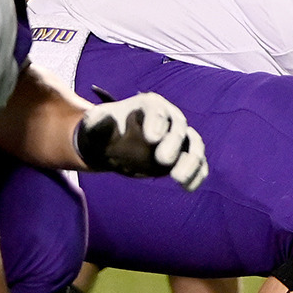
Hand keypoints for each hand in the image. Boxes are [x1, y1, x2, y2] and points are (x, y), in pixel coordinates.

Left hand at [76, 91, 206, 189]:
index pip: (157, 110)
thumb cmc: (102, 131)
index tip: (151, 139)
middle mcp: (170, 117)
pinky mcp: (184, 156)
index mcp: (149, 105)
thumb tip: (106, 120)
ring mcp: (179, 138)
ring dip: (191, 162)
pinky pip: (198, 164)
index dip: (157, 122)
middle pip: (179, 127)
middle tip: (162, 160)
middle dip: (173, 143)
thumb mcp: (94, 125)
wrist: (111, 146)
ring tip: (178, 179)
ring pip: (194, 145)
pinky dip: (197, 174)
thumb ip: (97, 123)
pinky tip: (187, 188)